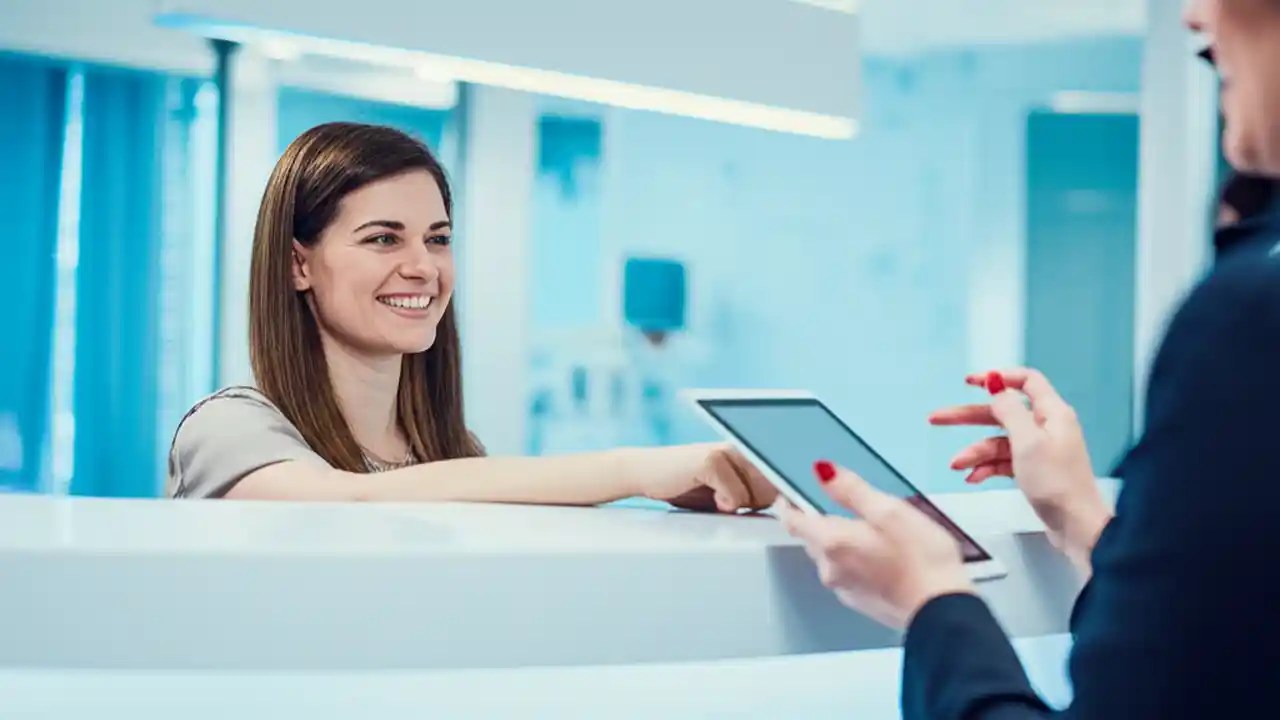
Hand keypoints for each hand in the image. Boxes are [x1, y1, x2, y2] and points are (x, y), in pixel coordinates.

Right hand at [631, 443, 778, 513]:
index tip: (790, 501)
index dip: (788, 490)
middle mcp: (741, 446)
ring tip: (717, 495)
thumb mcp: (727, 491)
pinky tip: (708, 494)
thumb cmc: (686, 483)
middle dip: (765, 499)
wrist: (645, 473)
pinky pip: (734, 499)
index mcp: (749, 449)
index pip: (783, 471)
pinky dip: (724, 504)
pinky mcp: (711, 461)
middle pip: (774, 486)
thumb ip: (754, 494)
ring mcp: (726, 451)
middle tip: (739, 500)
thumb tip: (786, 505)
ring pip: (755, 495)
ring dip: (739, 505)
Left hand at [781, 461, 973, 628]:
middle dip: (820, 521)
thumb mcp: (888, 511)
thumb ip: (851, 490)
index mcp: (831, 542)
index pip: (793, 521)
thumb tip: (823, 471)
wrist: (942, 610)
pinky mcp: (861, 602)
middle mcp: (830, 569)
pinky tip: (881, 557)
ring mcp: (845, 589)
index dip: (787, 505)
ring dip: (841, 541)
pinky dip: (855, 560)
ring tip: (869, 530)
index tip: (786, 495)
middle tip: (841, 506)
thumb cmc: (920, 559)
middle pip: (812, 538)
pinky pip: (847, 573)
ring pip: (830, 557)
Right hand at [929, 369, 1112, 573]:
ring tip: (956, 464)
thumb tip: (996, 383)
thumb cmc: (1057, 482)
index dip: (997, 377)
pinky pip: (1004, 461)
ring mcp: (1040, 450)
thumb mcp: (1028, 441)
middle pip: (1002, 412)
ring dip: (975, 451)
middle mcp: (1046, 428)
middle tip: (938, 418)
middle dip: (969, 417)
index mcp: (1051, 413)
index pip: (1025, 381)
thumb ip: (1009, 410)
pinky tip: (973, 477)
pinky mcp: (1035, 471)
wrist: (1075, 525)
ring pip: (999, 441)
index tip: (970, 382)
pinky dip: (987, 467)